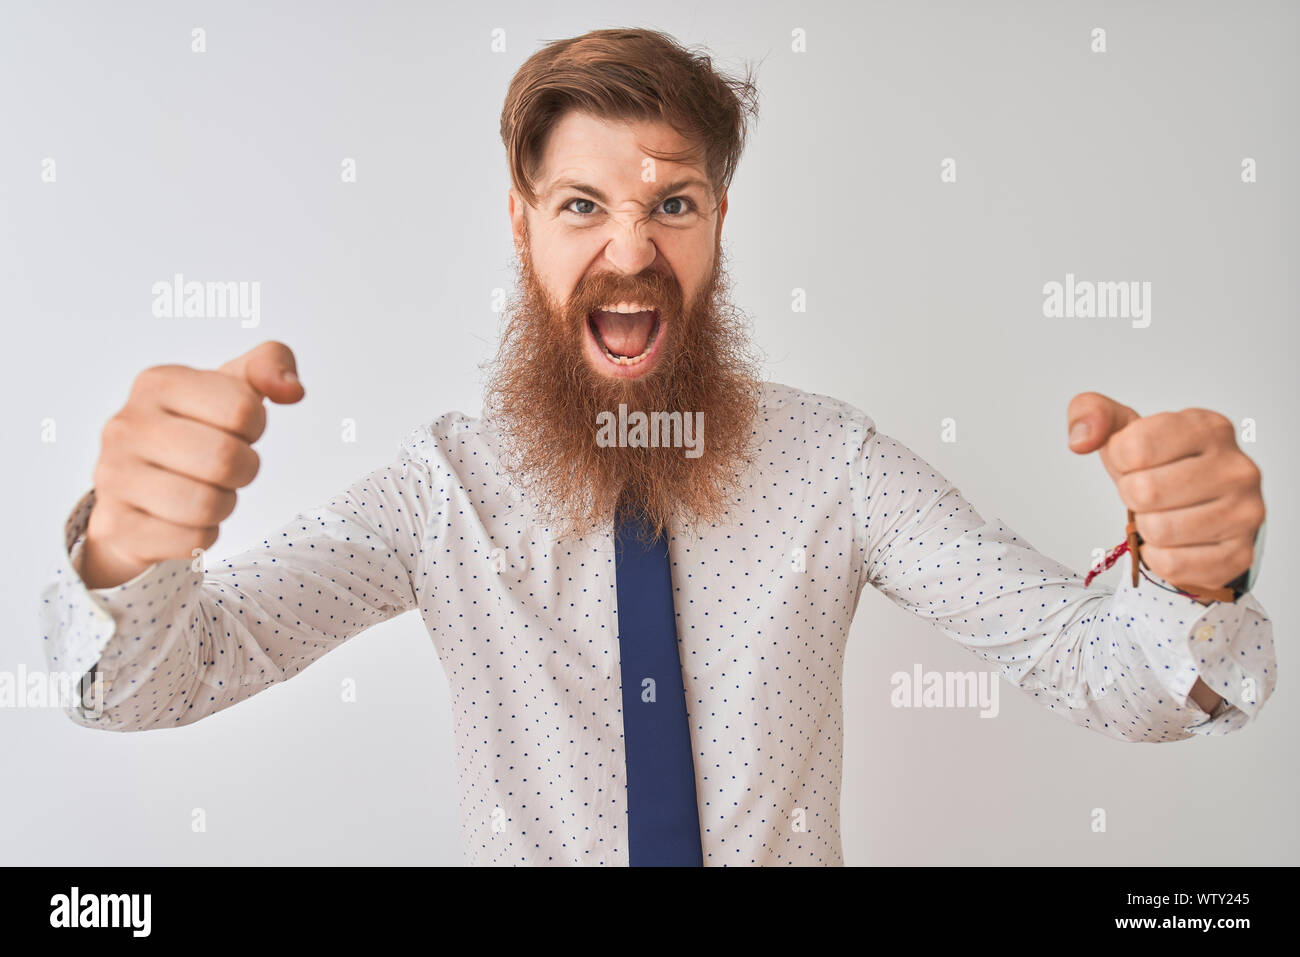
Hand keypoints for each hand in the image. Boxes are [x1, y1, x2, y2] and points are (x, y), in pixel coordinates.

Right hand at [78, 341, 303, 588]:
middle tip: (228, 468)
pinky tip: (183, 519)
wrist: (135, 490)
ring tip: (206, 491)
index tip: (235, 429)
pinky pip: (190, 540)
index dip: (254, 426)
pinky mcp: (115, 526)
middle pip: (226, 459)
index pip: (243, 408)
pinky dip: (202, 534)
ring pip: (206, 505)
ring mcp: (114, 476)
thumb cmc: (192, 432)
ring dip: (223, 504)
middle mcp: (126, 426)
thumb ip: (271, 366)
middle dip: (243, 469)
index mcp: (158, 383)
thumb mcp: (232, 388)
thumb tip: (292, 390)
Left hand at [1067, 392, 1263, 593]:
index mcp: (1209, 427)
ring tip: (1162, 514)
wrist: (1201, 510)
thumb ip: (1091, 414)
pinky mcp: (1239, 554)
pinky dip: (1158, 557)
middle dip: (1132, 495)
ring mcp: (1245, 513)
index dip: (1120, 460)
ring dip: (1145, 527)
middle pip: (1145, 491)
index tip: (1135, 462)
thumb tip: (1080, 440)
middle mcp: (1237, 468)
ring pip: (1158, 530)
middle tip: (1146, 493)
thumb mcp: (1124, 430)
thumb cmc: (1161, 468)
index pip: (1136, 446)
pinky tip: (1173, 541)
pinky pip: (1172, 563)